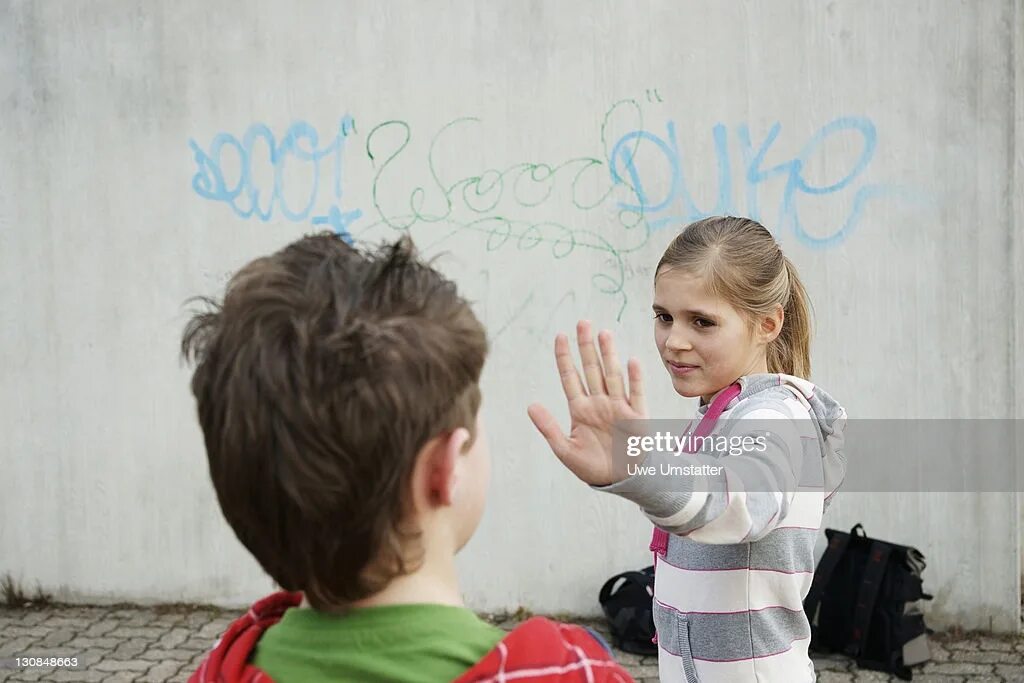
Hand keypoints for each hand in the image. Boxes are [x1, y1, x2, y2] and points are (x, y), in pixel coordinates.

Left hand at [527, 320, 646, 485]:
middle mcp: (600, 403)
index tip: (560, 336)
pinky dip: (634, 379)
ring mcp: (619, 408)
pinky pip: (636, 395)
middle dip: (587, 347)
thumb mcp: (565, 449)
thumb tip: (530, 405)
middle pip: (592, 369)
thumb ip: (548, 427)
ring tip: (603, 334)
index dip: (565, 358)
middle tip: (583, 323)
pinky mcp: (637, 418)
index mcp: (581, 409)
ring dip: (608, 355)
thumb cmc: (593, 467)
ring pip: (612, 375)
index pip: (570, 378)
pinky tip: (631, 361)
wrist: (621, 481)